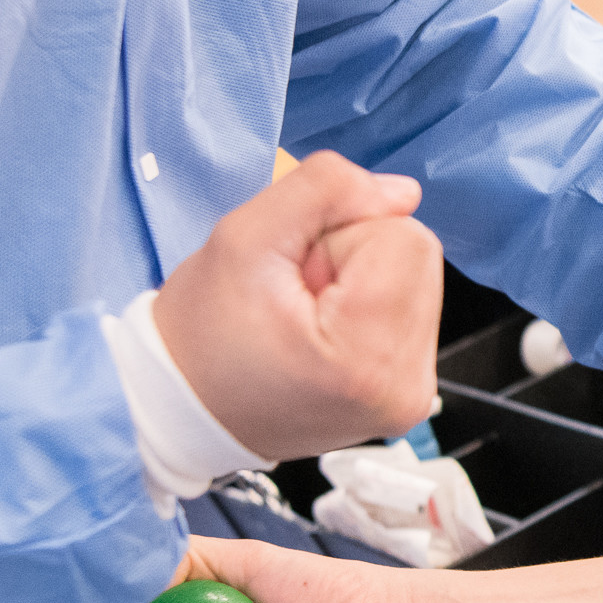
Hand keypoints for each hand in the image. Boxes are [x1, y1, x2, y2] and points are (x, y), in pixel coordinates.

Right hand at [152, 152, 441, 459]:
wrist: (187, 410)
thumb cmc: (204, 336)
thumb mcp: (243, 237)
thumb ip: (326, 191)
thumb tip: (403, 192)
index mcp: (370, 359)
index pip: (404, 235)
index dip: (341, 236)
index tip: (295, 276)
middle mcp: (406, 388)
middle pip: (415, 256)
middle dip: (354, 258)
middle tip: (295, 296)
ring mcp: (411, 396)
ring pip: (413, 280)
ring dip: (360, 283)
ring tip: (304, 318)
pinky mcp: (408, 395)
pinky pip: (407, 314)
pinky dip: (365, 310)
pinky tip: (321, 335)